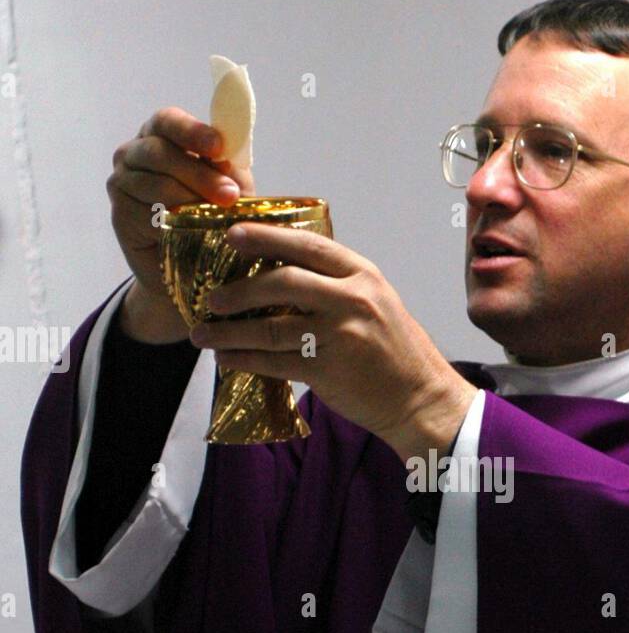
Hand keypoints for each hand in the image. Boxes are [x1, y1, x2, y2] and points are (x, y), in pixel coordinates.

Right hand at [107, 106, 255, 297]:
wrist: (197, 260)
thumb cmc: (213, 211)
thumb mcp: (232, 185)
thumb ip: (230, 167)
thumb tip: (226, 157)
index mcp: (161, 134)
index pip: (168, 121)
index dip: (191, 131)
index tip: (218, 147)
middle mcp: (134, 153)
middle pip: (159, 153)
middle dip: (198, 174)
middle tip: (229, 195)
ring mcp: (122, 182)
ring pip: (154, 186)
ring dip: (188, 201)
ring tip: (215, 217)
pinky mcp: (119, 214)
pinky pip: (144, 215)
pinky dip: (170, 224)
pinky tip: (188, 232)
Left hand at [190, 221, 476, 459]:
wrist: (421, 398)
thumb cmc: (395, 350)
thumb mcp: (376, 301)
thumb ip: (336, 285)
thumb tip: (279, 274)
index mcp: (362, 275)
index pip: (307, 246)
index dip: (266, 237)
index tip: (232, 234)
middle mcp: (352, 299)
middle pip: (281, 282)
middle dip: (239, 290)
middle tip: (212, 298)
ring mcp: (340, 335)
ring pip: (270, 327)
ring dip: (230, 331)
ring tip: (204, 334)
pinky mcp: (328, 371)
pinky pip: (274, 362)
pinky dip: (245, 360)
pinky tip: (228, 359)